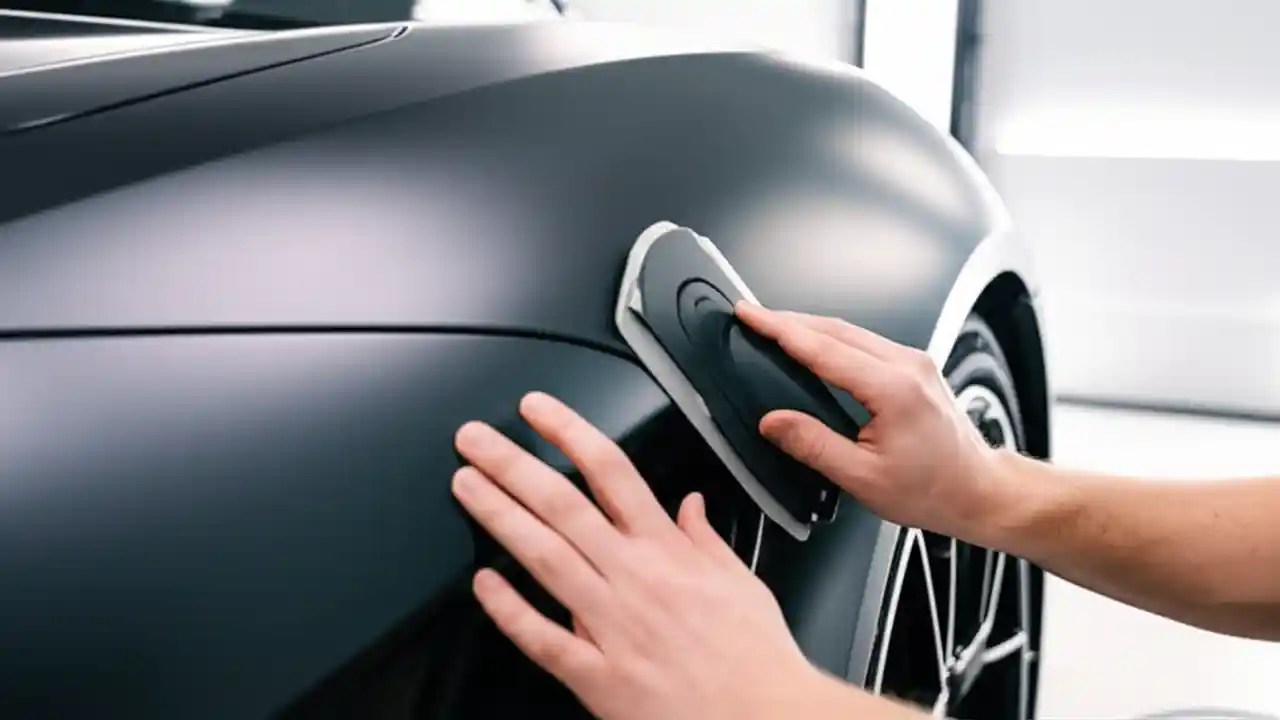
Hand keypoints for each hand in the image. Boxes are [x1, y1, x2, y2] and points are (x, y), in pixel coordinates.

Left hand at [451, 392, 829, 719]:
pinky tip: (482, 584)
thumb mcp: (742, 581)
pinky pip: (543, 639)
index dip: (568, 432)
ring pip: (545, 558)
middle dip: (512, 465)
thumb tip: (691, 503)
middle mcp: (634, 579)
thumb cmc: (757, 658)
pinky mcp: (599, 677)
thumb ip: (706, 538)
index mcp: (669, 552)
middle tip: (474, 439)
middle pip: (562, 505)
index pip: (610, 471)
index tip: (537, 411)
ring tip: (466, 486)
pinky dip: (509, 610)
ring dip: (500, 516)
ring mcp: (612, 626)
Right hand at [736, 303, 1003, 541]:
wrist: (979, 491)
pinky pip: (865, 341)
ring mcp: (914, 362)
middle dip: (788, 320)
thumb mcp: (863, 478)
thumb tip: (774, 422)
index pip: (822, 348)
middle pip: (835, 328)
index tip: (751, 315)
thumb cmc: (934, 489)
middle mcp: (907, 365)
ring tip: (775, 328)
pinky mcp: (915, 367)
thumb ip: (813, 445)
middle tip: (752, 316)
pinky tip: (814, 345)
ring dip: (810, 327)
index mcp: (893, 389)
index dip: (780, 329)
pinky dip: (832, 339)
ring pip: (851, 331)